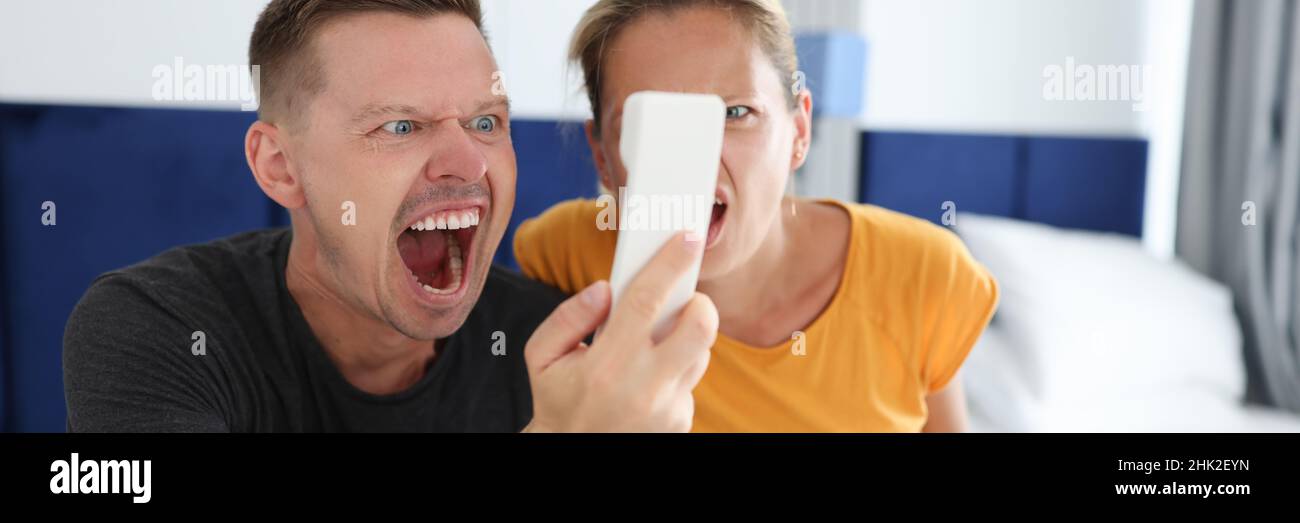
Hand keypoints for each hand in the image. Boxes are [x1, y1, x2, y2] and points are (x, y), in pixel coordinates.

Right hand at [523, 232, 716, 431]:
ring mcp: (667, 408)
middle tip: (684, 300)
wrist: (571, 455)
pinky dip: (674, 371)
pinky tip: (646, 381)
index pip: (647, 300)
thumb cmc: (557, 399)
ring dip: (683, 340)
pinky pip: (689, 381)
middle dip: (700, 304)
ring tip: (650, 347)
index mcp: (606, 364)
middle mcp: (644, 387)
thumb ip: (568, 316)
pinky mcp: (680, 422)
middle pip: (699, 328)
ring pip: (700, 354)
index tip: (688, 239)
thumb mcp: (541, 356)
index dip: (670, 263)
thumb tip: (603, 289)